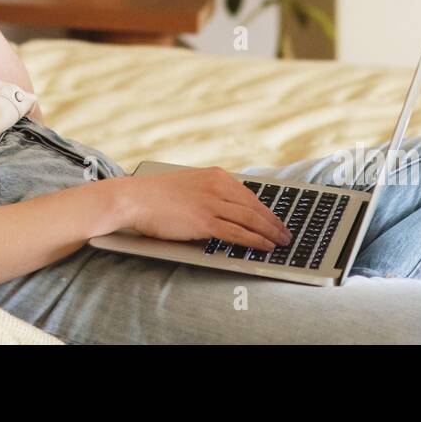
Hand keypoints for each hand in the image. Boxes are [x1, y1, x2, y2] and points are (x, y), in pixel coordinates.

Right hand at [118, 167, 292, 251]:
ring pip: (251, 220)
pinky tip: (266, 246)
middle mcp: (218, 186)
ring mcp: (212, 203)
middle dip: (274, 222)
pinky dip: (255, 240)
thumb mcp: (188, 184)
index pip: (249, 194)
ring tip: (282, 242)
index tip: (276, 219)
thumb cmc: (155, 194)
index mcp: (215, 175)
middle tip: (286, 233)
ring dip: (270, 232)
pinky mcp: (205, 221)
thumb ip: (208, 193)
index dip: (266, 209)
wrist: (134, 198)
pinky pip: (237, 232)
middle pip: (255, 207)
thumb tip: (225, 209)